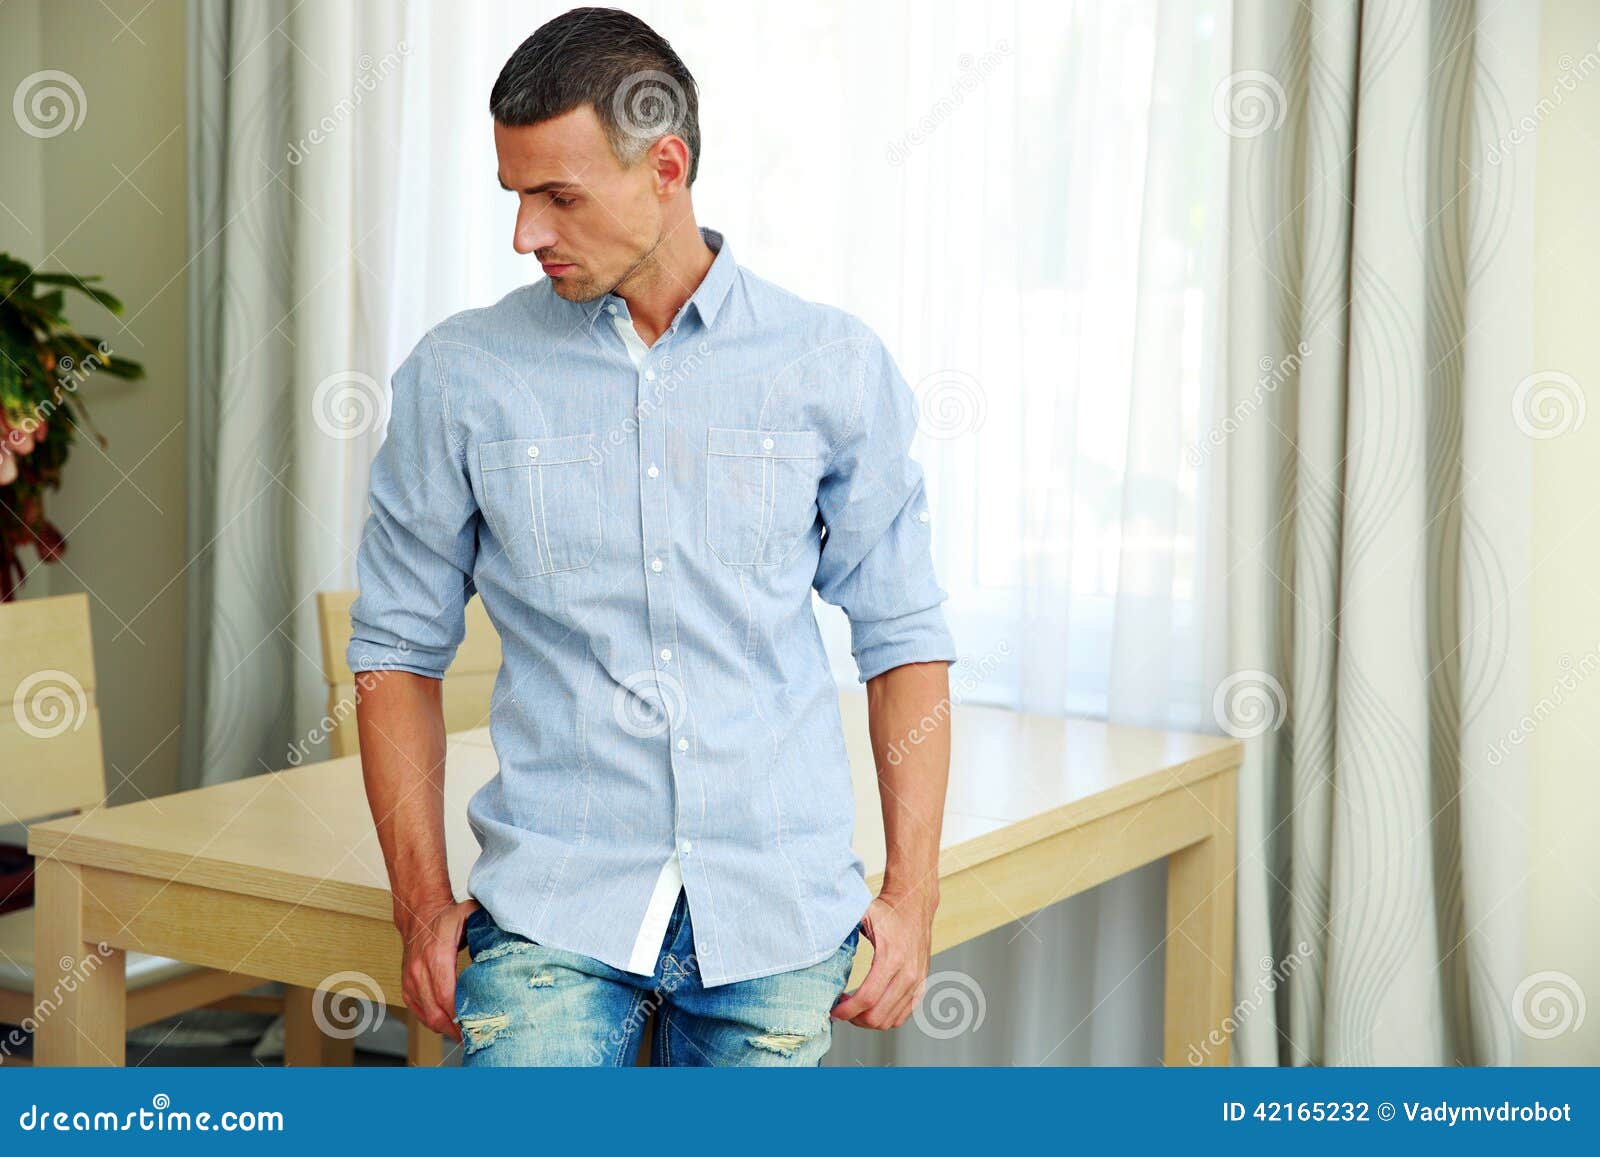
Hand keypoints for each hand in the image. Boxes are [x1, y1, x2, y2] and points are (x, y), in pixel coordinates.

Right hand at [397, 896, 478, 1041]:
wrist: (419, 914)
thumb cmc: (447, 917)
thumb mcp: (470, 915)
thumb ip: (488, 927)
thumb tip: (510, 938)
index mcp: (436, 955)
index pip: (447, 994)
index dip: (461, 1014)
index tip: (477, 1024)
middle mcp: (419, 970)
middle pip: (436, 1011)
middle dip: (456, 1028)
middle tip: (475, 1038)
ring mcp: (410, 980)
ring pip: (426, 1016)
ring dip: (445, 1029)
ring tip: (465, 1036)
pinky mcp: (406, 986)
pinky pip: (418, 1012)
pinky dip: (433, 1022)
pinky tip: (448, 1027)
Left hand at [829, 885, 936, 1029]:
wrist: (914, 905)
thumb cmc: (886, 911)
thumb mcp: (861, 914)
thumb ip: (839, 927)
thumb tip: (815, 939)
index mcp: (891, 957)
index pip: (867, 998)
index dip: (847, 1010)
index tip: (833, 1011)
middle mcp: (908, 974)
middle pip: (877, 1016)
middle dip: (854, 1019)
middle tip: (841, 1009)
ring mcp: (917, 982)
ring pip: (889, 1020)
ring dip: (867, 1021)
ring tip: (854, 1008)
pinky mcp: (921, 986)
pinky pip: (902, 1016)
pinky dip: (884, 1018)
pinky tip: (870, 1007)